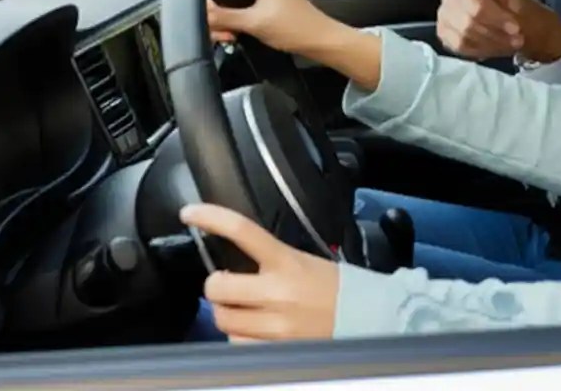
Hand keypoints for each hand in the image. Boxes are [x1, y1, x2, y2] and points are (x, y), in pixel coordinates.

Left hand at [181, 203, 338, 342]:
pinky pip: (238, 344)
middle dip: (216, 286)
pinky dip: (240, 338)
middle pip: (217, 286)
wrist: (369, 317)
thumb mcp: (304, 261)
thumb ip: (272, 260)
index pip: (243, 231)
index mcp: (287, 261)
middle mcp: (278, 291)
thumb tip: (237, 259)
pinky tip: (255, 330)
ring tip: (244, 311)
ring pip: (223, 318)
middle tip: (226, 286)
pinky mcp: (277, 348)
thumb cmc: (337, 288)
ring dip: (227, 313)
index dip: (211, 218)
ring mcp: (276, 323)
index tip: (190, 213)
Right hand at [437, 0, 560, 62]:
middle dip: (496, 31)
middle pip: (468, 18)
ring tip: (514, 44)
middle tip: (519, 38)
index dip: (491, 12)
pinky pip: (462, 47)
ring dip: (494, 42)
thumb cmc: (515, 9)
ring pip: (465, 35)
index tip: (515, 25)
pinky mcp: (446, 36)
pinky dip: (484, 50)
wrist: (515, 28)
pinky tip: (500, 48)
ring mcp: (444, 18)